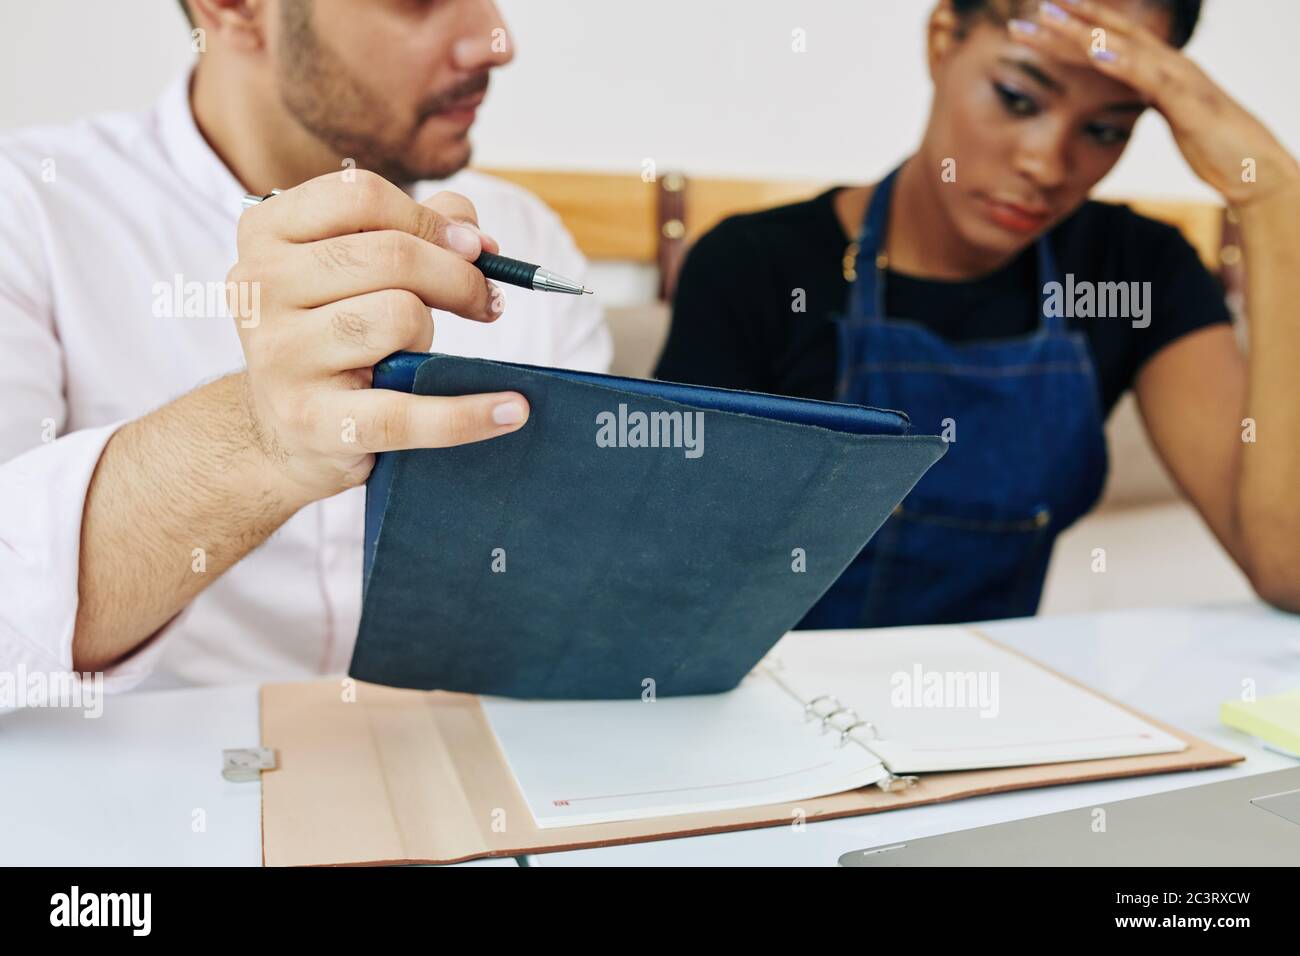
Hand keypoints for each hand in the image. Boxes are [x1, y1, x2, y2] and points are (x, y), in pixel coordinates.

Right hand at [228, 170, 529, 507]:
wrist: (285, 427)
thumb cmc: (335, 332)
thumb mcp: (359, 269)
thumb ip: (420, 231)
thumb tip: (477, 237)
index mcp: (266, 232)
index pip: (360, 196)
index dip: (431, 219)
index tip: (473, 248)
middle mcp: (259, 287)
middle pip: (391, 255)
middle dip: (457, 276)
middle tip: (484, 301)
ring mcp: (280, 356)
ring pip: (400, 316)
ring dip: (430, 334)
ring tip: (420, 350)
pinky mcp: (313, 421)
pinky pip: (408, 413)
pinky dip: (469, 414)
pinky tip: (511, 412)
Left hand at [1011, 0, 1299, 206]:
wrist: (1255, 169)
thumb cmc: (1215, 145)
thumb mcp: (1174, 115)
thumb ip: (1153, 97)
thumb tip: (1134, 90)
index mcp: (1162, 71)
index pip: (1113, 44)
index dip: (1077, 31)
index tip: (1041, 21)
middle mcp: (1171, 65)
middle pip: (1114, 36)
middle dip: (1073, 22)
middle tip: (1034, 10)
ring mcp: (1181, 79)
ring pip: (1127, 47)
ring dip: (1087, 31)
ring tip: (1053, 17)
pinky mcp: (1188, 101)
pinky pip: (1151, 77)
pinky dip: (1123, 62)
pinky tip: (1096, 51)